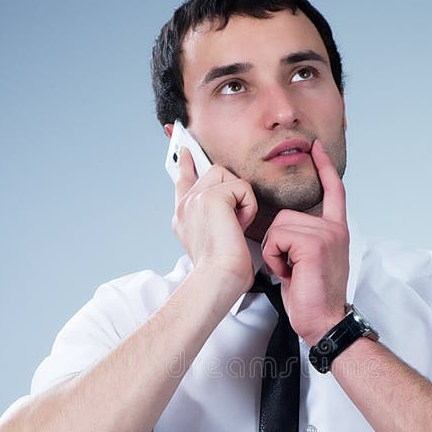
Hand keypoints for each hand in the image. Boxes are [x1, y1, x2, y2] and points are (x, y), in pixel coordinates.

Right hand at [172, 147, 257, 296]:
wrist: (218, 280)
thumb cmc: (223, 272)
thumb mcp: (217, 242)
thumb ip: (218, 220)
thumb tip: (233, 210)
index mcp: (183, 217)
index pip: (183, 181)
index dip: (185, 164)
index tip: (186, 151)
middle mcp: (185, 206)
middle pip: (214, 172)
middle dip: (233, 189)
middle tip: (236, 220)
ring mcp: (195, 199)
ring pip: (227, 174)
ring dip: (240, 198)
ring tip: (237, 224)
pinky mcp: (211, 198)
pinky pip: (241, 187)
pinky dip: (248, 207)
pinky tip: (240, 226)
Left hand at [261, 139, 349, 344]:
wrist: (324, 322)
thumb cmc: (312, 298)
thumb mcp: (307, 262)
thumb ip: (301, 239)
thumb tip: (280, 229)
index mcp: (335, 230)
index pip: (333, 191)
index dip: (324, 168)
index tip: (316, 148)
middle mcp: (334, 229)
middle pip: (286, 214)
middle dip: (277, 243)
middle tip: (291, 269)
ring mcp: (326, 234)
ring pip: (278, 226)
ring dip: (274, 252)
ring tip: (291, 272)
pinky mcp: (314, 244)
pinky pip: (277, 238)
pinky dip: (275, 258)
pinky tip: (290, 274)